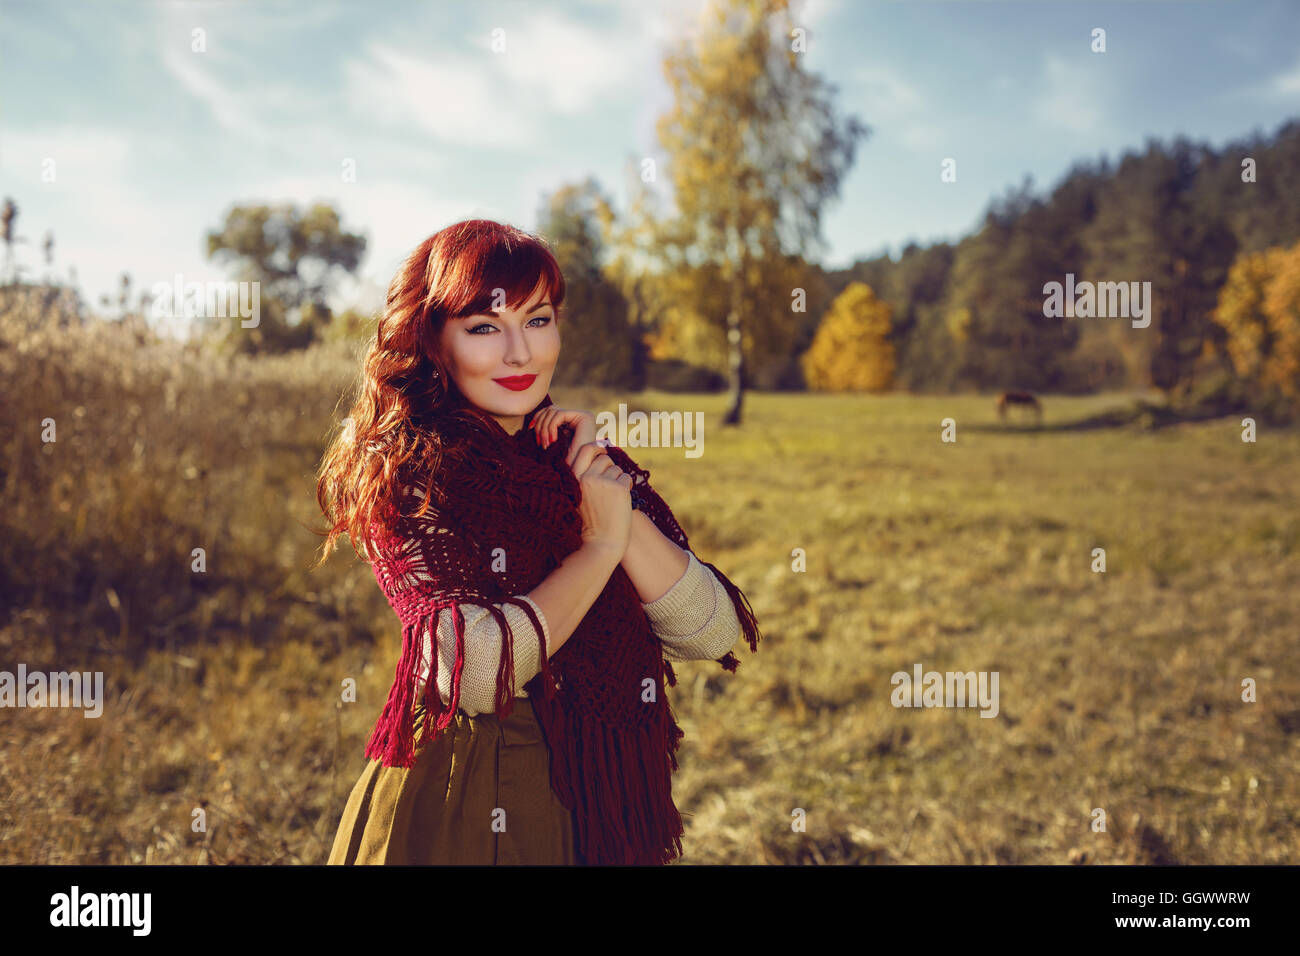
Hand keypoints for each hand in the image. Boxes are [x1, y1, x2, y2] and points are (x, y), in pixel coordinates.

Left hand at [531, 407, 596, 464]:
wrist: (582, 470)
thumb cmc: (568, 462)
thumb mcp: (554, 443)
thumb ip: (548, 431)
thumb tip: (532, 422)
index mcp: (571, 421)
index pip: (550, 411)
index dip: (538, 419)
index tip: (530, 430)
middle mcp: (578, 416)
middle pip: (550, 409)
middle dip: (540, 425)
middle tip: (539, 442)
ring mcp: (582, 415)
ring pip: (553, 411)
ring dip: (544, 428)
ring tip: (546, 445)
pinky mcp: (584, 416)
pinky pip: (559, 414)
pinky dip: (552, 427)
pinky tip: (553, 441)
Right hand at [571, 439, 633, 556]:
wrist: (600, 543)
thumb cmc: (591, 521)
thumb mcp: (580, 495)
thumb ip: (585, 475)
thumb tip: (602, 450)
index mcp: (573, 478)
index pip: (585, 450)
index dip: (597, 447)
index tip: (603, 450)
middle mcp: (586, 477)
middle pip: (604, 458)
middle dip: (610, 468)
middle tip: (610, 486)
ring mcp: (602, 482)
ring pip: (617, 469)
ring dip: (619, 480)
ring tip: (612, 500)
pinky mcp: (619, 488)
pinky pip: (627, 478)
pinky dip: (627, 488)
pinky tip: (621, 502)